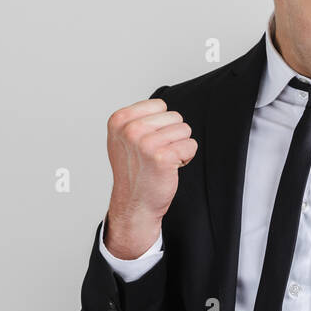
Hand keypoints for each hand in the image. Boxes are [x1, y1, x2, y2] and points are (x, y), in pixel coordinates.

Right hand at [104, 98, 197, 258]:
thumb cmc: (133, 172)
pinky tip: (170, 168)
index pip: (160, 105)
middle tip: (156, 154)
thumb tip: (162, 106)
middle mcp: (130, 129)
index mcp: (119, 120)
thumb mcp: (123, 139)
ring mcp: (145, 143)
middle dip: (172, 136)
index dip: (161, 124)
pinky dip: (186, 158)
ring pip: (185, 130)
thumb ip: (136, 119)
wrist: (134, 204)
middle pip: (174, 117)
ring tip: (162, 161)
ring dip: (179, 147)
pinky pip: (191, 146)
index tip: (148, 142)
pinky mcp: (162, 157)